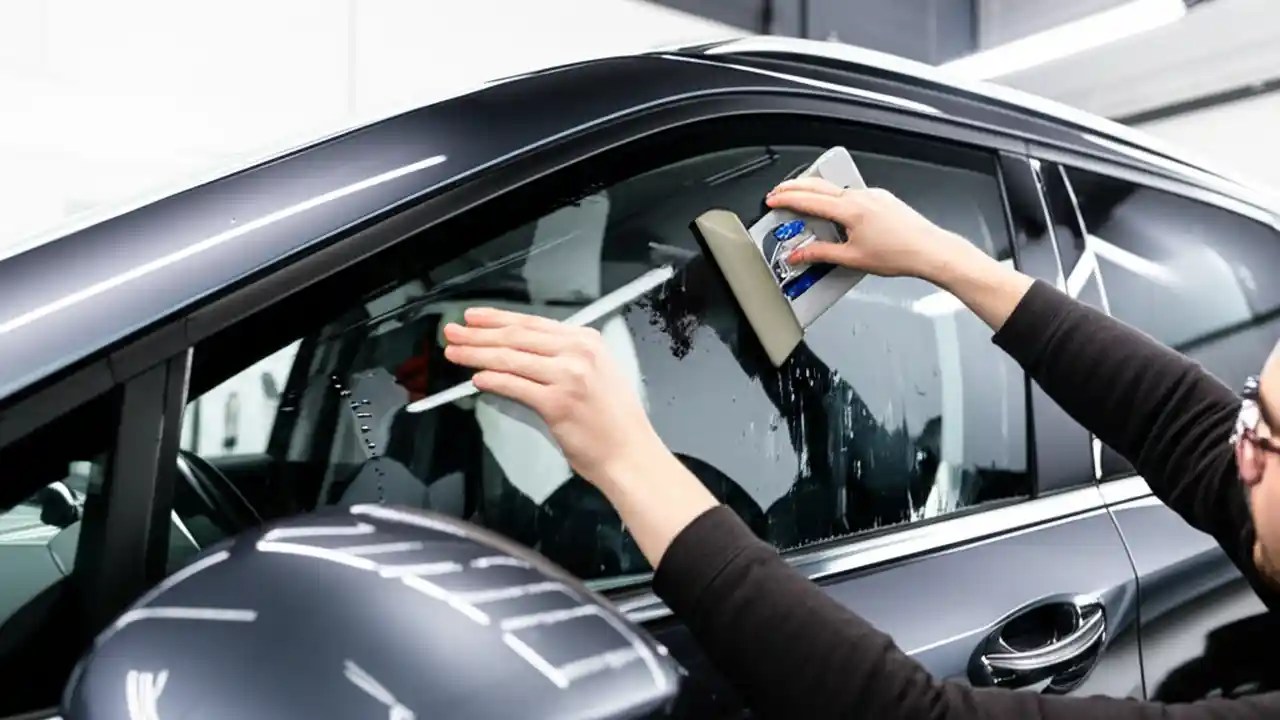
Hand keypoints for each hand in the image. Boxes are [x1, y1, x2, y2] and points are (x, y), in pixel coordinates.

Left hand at [442, 308, 665, 488]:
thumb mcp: (594, 373)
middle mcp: (578, 353)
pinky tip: (476, 378)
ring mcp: (568, 376)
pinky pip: (515, 386)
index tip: (474, 317)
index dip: (497, 318)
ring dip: (477, 354)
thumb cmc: (613, 421)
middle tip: (453, 331)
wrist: (630, 453)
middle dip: (479, 333)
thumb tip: (517, 353)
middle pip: (516, 336)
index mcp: (587, 341)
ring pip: (510, 358)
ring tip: (455, 352)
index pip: (532, 323)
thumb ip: (561, 358)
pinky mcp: (558, 403)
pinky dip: (493, 380)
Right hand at [765, 177, 977, 282]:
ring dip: (814, 191)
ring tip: (800, 199)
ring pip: (835, 189)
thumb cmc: (899, 254)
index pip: (809, 200)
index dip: (787, 199)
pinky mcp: (881, 198)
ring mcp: (872, 195)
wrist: (930, 250)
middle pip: (818, 186)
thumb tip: (799, 255)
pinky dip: (835, 198)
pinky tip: (833, 209)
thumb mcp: (852, 258)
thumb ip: (821, 254)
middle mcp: (860, 197)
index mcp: (850, 210)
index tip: (772, 200)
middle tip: (778, 192)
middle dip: (794, 187)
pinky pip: (851, 194)